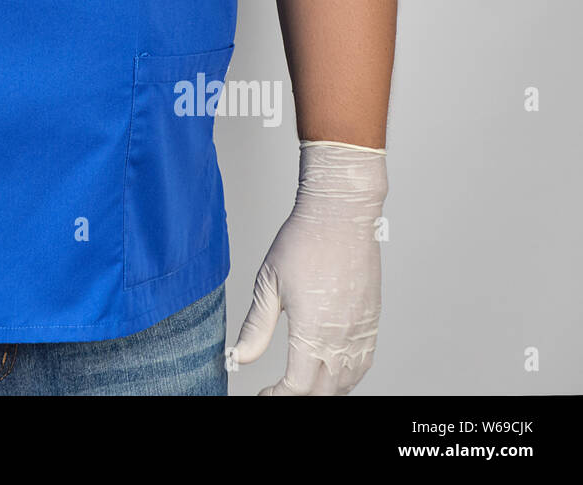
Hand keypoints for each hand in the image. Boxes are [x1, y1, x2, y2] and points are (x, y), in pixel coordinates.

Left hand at [230, 141, 387, 394]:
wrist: (340, 215)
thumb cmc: (303, 241)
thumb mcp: (268, 283)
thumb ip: (256, 327)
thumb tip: (239, 357)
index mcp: (313, 331)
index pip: (297, 386)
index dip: (278, 396)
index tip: (262, 395)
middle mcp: (342, 337)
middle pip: (323, 390)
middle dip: (299, 397)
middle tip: (276, 392)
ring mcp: (361, 331)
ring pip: (346, 382)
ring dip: (324, 390)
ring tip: (300, 386)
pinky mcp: (372, 322)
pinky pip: (363, 364)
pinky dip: (347, 377)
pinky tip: (332, 372)